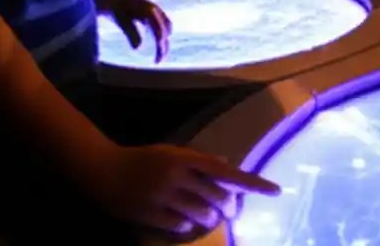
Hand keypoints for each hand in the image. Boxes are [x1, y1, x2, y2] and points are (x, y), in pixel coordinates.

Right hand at [89, 143, 280, 237]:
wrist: (104, 169)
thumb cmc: (142, 159)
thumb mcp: (171, 152)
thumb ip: (198, 159)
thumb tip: (226, 162)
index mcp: (185, 157)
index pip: (227, 170)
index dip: (252, 182)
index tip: (276, 190)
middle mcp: (177, 175)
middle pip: (218, 198)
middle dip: (229, 207)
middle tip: (229, 210)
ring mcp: (164, 195)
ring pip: (202, 215)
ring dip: (210, 219)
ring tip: (207, 216)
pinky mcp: (151, 214)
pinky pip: (181, 227)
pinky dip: (187, 227)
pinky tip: (183, 221)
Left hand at [102, 0, 170, 61]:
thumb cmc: (116, 8)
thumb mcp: (120, 20)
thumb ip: (130, 32)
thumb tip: (138, 48)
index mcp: (148, 9)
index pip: (159, 27)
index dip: (160, 41)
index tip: (158, 54)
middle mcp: (155, 10)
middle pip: (166, 29)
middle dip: (164, 45)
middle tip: (158, 61)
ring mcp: (156, 12)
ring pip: (166, 28)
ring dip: (164, 42)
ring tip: (158, 57)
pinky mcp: (154, 16)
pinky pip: (162, 28)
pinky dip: (161, 38)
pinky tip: (156, 48)